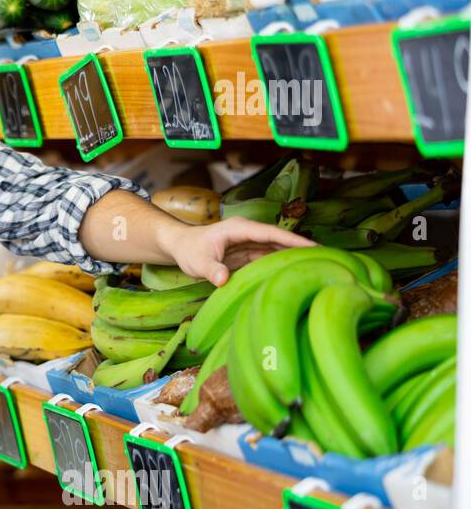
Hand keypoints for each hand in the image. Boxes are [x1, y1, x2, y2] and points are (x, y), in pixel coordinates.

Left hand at [167, 217, 316, 285]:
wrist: (179, 247)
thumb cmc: (188, 251)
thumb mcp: (197, 262)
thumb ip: (211, 270)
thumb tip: (223, 280)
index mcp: (241, 229)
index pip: (272, 234)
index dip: (293, 240)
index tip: (314, 247)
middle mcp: (249, 233)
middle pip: (281, 240)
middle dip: (302, 249)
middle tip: (328, 260)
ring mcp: (250, 243)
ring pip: (277, 250)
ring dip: (294, 258)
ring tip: (319, 268)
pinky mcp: (249, 254)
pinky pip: (269, 259)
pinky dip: (282, 265)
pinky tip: (296, 275)